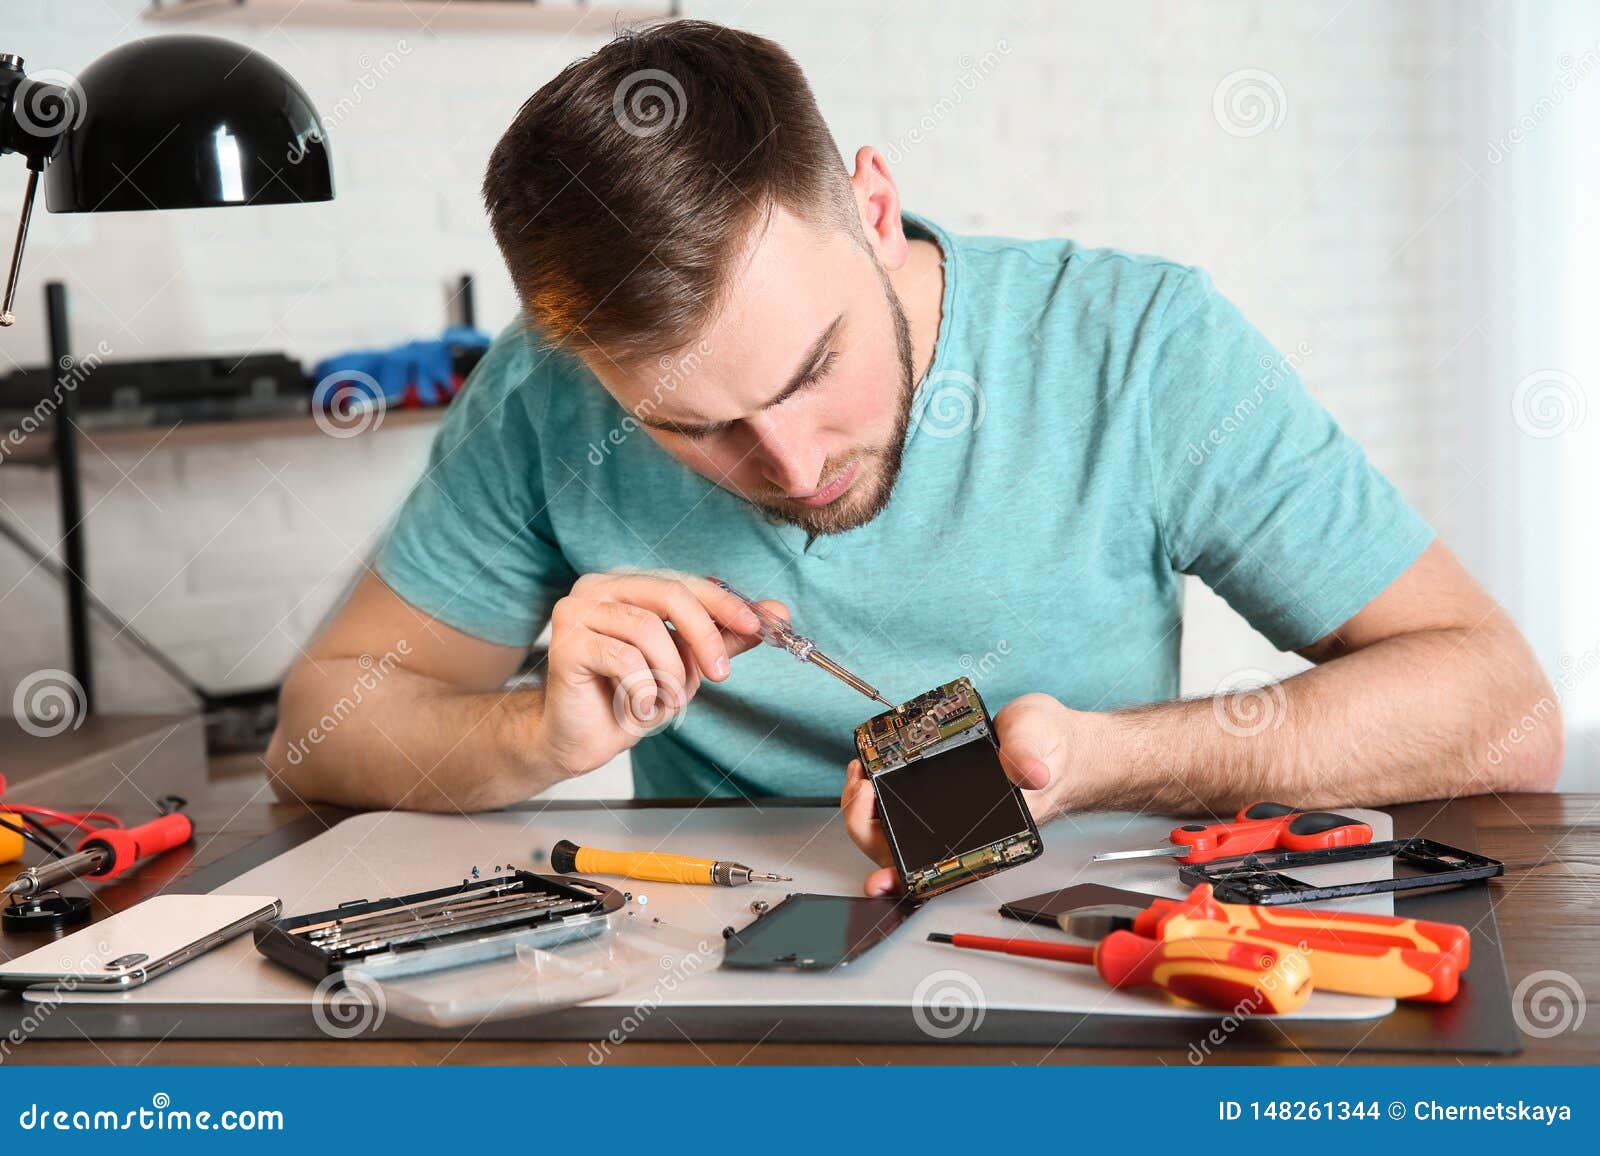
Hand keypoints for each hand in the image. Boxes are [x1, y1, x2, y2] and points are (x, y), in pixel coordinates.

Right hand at [528, 570, 786, 777]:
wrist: (582, 739)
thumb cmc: (629, 697)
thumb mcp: (686, 666)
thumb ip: (723, 637)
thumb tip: (776, 613)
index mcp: (628, 585)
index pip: (685, 583)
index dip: (724, 603)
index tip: (758, 625)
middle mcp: (599, 587)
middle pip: (669, 595)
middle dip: (705, 636)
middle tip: (721, 674)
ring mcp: (577, 611)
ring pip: (647, 630)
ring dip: (670, 674)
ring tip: (666, 700)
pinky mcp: (565, 642)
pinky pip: (623, 659)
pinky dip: (642, 690)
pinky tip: (637, 706)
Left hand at [840, 692, 1085, 895]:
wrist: (1051, 737)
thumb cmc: (1049, 750)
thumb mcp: (1040, 742)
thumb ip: (1029, 756)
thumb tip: (1029, 773)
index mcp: (986, 836)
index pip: (937, 869)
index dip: (903, 878)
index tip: (880, 876)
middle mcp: (957, 831)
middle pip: (897, 849)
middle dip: (866, 824)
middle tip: (864, 788)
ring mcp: (940, 814)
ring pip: (887, 828)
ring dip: (862, 808)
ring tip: (860, 775)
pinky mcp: (929, 791)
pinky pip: (891, 802)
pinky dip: (871, 792)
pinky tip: (865, 770)